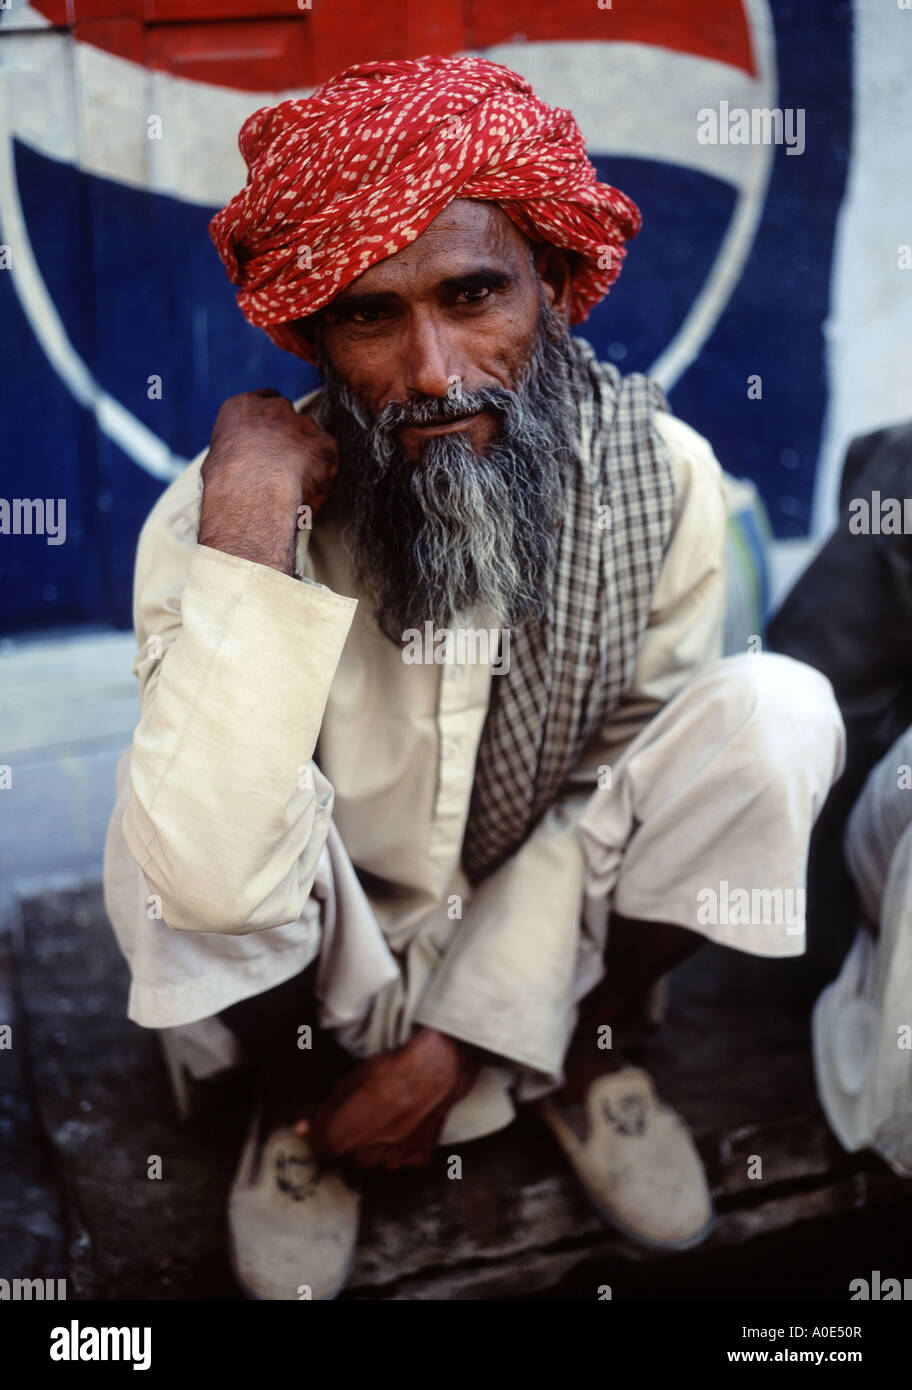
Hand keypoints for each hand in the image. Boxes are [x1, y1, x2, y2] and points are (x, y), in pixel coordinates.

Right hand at [199, 389, 337, 573]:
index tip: (269, 442)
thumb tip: (240, 466)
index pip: (264, 401)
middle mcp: (276, 408)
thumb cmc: (226, 482)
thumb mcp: (216, 459)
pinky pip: (327, 465)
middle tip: (282, 470)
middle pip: (290, 418)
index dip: (269, 424)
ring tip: (293, 490)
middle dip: (290, 439)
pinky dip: (321, 480)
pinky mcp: (325, 445)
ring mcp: (303, 424)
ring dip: (306, 460)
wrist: (250, 490)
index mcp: (244, 406)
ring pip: (310, 441)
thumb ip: (236, 451)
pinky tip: (306, 496)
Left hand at [299, 1028, 480, 1170]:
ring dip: (378, 1143)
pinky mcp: (418, 1158)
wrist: (436, 1069)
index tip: (332, 1120)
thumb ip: (325, 1111)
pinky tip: (408, 1121)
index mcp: (343, 1138)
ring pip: (377, 1158)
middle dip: (353, 1137)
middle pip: (350, 1154)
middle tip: (367, 1111)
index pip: (322, 1148)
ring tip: (390, 1114)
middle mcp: (367, 1156)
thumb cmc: (389, 1071)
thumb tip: (302, 1128)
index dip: (325, 1132)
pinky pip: (402, 1157)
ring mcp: (395, 1160)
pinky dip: (402, 1145)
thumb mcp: (348, 1083)